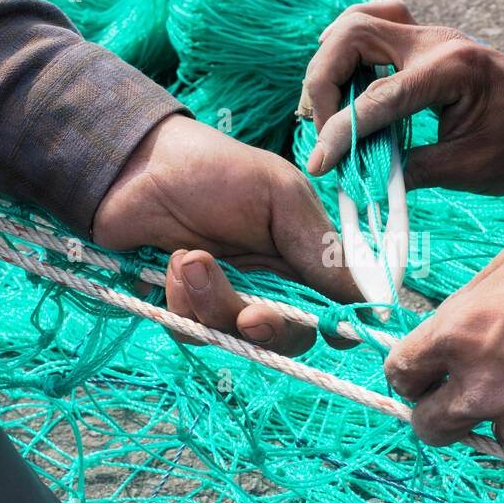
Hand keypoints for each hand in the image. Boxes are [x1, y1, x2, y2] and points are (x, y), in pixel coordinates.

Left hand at [93, 114, 361, 356]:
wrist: (136, 164)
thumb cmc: (215, 168)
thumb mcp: (280, 195)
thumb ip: (320, 249)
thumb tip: (367, 303)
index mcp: (304, 257)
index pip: (334, 307)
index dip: (336, 326)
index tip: (330, 331)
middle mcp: (272, 283)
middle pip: (289, 336)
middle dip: (268, 329)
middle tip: (249, 314)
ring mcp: (228, 298)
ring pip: (237, 337)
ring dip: (214, 304)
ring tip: (190, 259)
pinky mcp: (187, 306)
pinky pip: (194, 332)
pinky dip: (182, 303)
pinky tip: (172, 265)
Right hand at [300, 0, 503, 194]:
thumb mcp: (471, 169)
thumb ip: (412, 171)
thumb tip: (359, 181)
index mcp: (452, 70)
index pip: (378, 98)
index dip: (341, 134)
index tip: (319, 165)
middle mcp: (437, 40)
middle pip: (352, 35)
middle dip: (324, 82)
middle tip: (325, 129)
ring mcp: (430, 34)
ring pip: (357, 22)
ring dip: (332, 62)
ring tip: (330, 108)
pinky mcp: (425, 40)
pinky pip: (374, 23)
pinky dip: (348, 48)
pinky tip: (343, 78)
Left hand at [384, 235, 503, 477]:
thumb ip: (469, 303)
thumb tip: (444, 330)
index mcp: (460, 333)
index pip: (402, 373)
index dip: (413, 373)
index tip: (426, 375)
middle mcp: (479, 388)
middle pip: (428, 425)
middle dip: (441, 411)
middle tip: (474, 394)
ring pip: (495, 434)